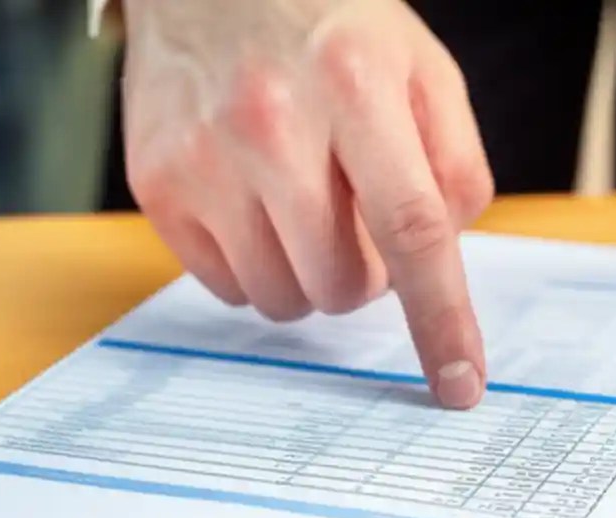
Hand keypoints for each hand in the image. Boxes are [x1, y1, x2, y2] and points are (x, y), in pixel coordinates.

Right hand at [119, 0, 494, 407]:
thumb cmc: (333, 28)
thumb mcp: (423, 70)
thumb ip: (454, 167)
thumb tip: (439, 263)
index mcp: (356, 84)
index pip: (410, 227)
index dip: (441, 317)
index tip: (459, 385)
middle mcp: (271, 122)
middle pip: (344, 282)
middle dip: (366, 276)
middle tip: (355, 217)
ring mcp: (203, 156)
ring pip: (284, 300)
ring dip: (309, 276)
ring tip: (303, 205)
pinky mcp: (156, 184)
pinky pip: (228, 289)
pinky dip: (257, 266)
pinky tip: (254, 205)